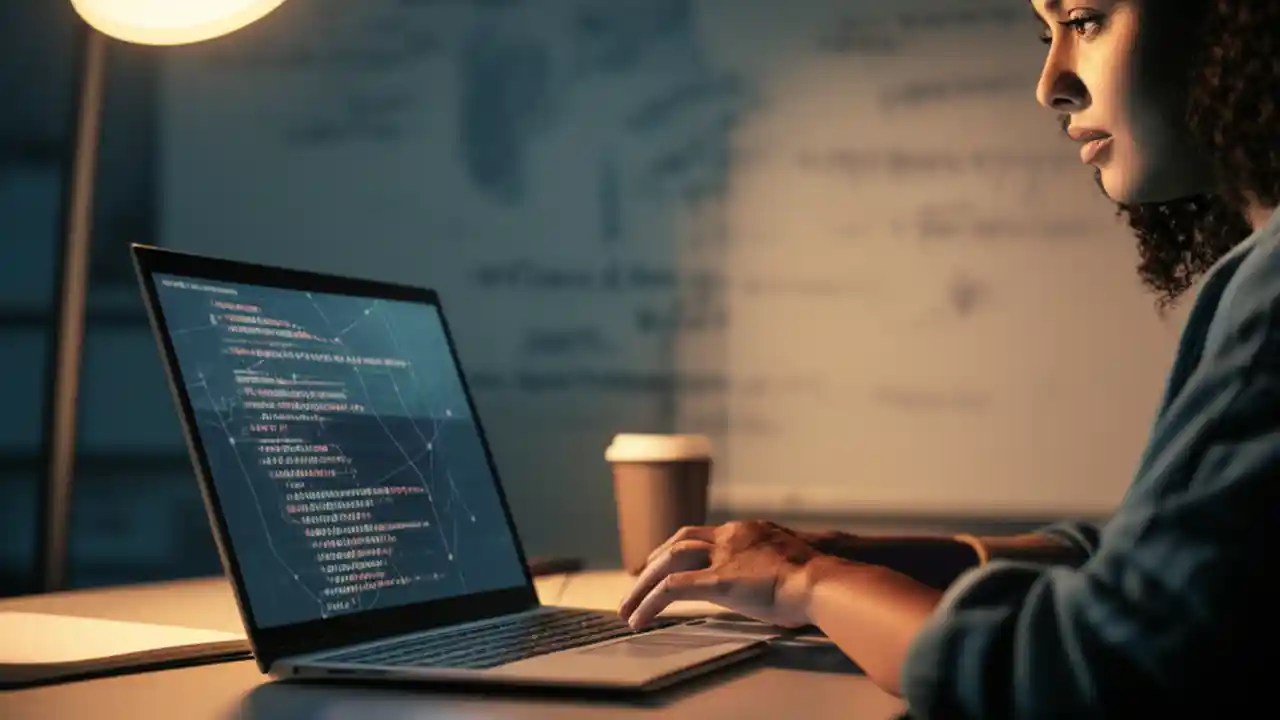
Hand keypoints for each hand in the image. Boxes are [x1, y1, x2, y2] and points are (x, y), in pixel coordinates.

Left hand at [618, 520, 823, 629]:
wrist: (824, 581)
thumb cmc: (817, 580)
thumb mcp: (789, 565)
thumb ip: (770, 567)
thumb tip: (769, 584)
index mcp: (746, 531)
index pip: (701, 534)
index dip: (678, 548)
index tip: (663, 562)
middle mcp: (730, 537)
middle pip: (679, 542)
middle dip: (652, 562)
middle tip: (635, 582)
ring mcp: (723, 557)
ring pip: (668, 563)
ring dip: (643, 586)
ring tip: (627, 608)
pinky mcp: (718, 580)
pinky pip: (673, 590)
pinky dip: (650, 603)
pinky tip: (639, 619)